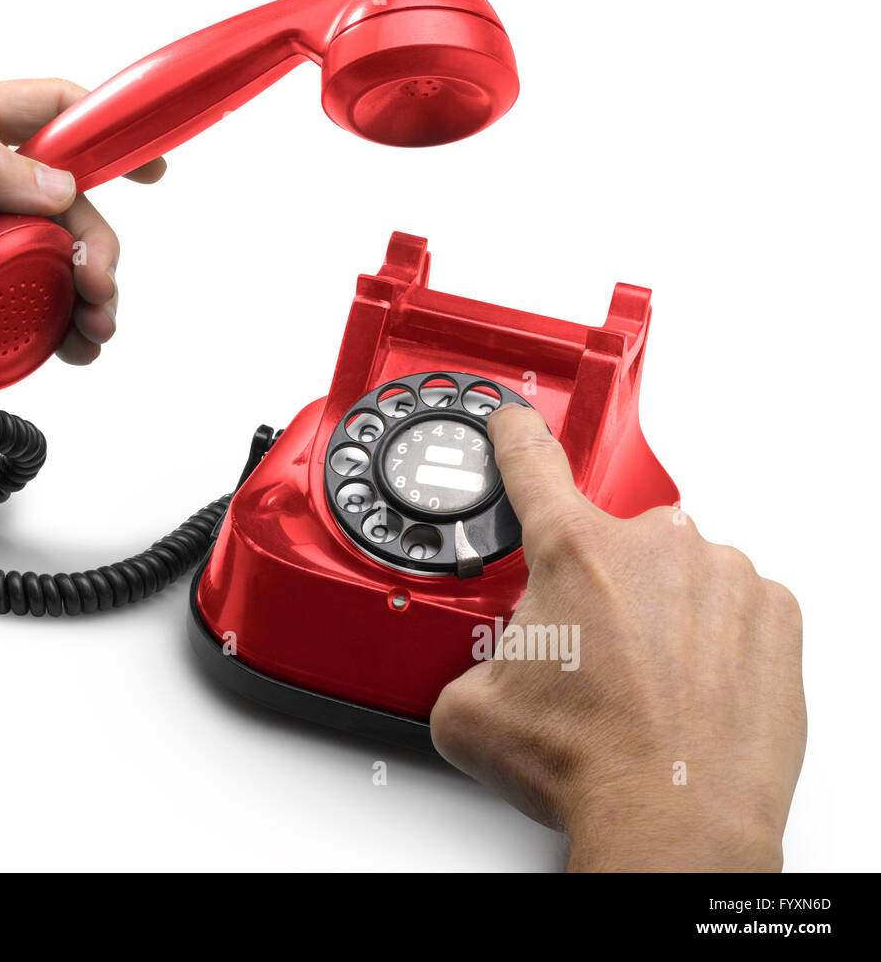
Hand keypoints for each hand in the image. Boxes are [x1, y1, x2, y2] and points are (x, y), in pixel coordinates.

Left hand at [0, 78, 164, 405]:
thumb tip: (59, 186)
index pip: (53, 106)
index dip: (110, 128)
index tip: (149, 168)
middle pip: (73, 195)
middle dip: (98, 244)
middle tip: (96, 288)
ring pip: (64, 249)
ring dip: (89, 290)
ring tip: (89, 331)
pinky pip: (41, 289)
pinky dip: (65, 318)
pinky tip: (71, 344)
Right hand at [430, 404, 805, 870]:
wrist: (674, 818)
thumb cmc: (589, 763)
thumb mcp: (473, 710)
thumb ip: (465, 664)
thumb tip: (469, 674)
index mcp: (573, 552)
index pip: (531, 461)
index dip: (513, 436)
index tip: (513, 421)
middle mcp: (654, 547)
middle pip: (609, 542)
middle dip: (594, 588)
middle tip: (587, 653)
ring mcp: (722, 577)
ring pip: (675, 574)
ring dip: (657, 611)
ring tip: (641, 681)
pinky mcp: (774, 615)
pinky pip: (733, 605)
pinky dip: (711, 635)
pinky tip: (688, 685)